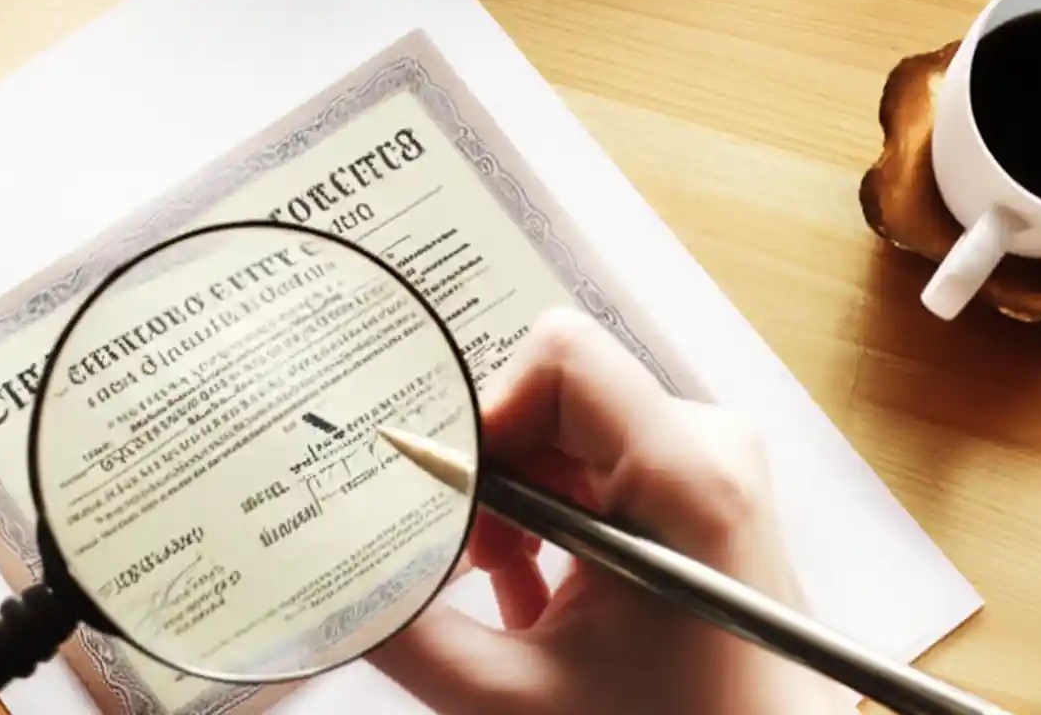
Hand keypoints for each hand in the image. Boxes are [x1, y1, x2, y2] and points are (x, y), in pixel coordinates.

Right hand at [368, 308, 850, 713]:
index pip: (562, 359)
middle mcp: (709, 449)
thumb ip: (408, 630)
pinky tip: (535, 594)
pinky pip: (598, 469)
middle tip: (463, 561)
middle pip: (555, 402)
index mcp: (686, 477)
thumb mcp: (514, 698)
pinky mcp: (701, 492)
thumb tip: (330, 578)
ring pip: (568, 439)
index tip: (450, 486)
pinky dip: (549, 522)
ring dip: (514, 509)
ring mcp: (710, 468)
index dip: (488, 411)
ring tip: (503, 590)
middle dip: (491, 478)